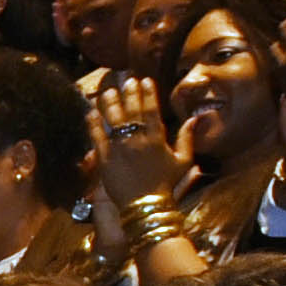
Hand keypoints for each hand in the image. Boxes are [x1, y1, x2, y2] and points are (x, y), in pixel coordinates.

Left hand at [88, 74, 176, 211]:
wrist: (145, 205)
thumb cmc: (165, 184)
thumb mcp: (183, 161)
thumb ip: (187, 138)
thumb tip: (194, 119)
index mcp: (157, 139)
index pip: (151, 110)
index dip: (147, 93)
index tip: (144, 80)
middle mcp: (138, 140)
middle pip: (132, 111)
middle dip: (129, 93)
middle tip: (126, 80)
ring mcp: (120, 149)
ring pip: (113, 120)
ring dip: (110, 103)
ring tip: (108, 91)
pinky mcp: (105, 159)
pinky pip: (97, 138)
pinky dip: (94, 124)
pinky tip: (91, 113)